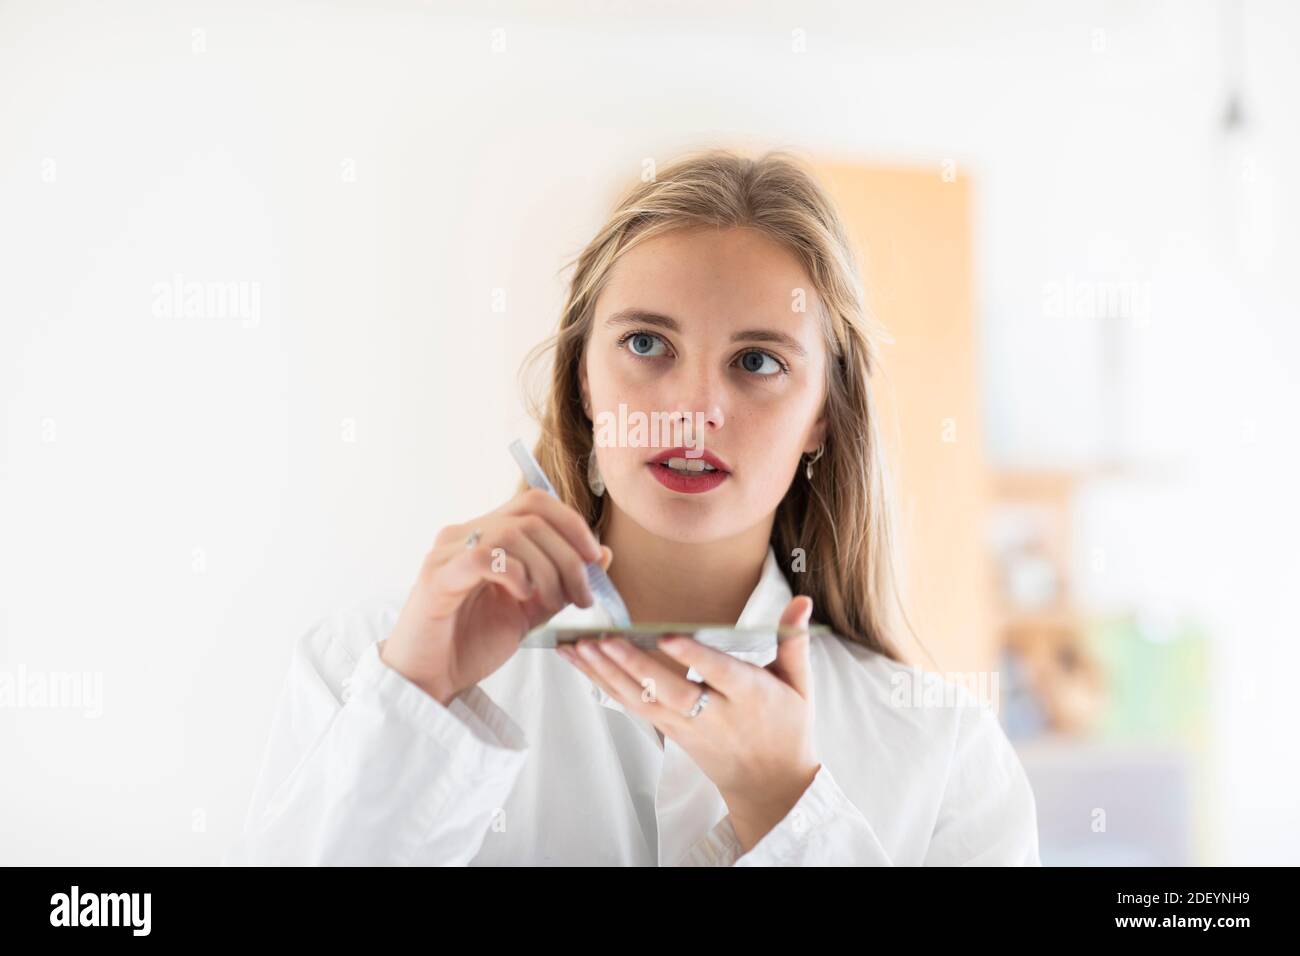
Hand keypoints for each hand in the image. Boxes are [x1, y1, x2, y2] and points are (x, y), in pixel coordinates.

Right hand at [380, 488, 611, 705]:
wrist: (429, 679)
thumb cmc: (472, 643)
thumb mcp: (532, 610)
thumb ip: (563, 581)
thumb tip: (603, 554)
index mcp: (487, 535)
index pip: (535, 503)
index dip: (572, 523)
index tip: (595, 559)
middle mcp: (464, 534)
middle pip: (530, 514)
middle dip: (567, 553)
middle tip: (580, 595)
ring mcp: (447, 552)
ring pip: (512, 533)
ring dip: (547, 569)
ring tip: (550, 603)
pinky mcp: (436, 577)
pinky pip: (483, 557)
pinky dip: (514, 573)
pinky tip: (521, 596)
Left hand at [557, 594, 821, 853]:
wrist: (770, 786)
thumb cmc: (786, 728)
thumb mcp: (799, 686)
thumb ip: (793, 641)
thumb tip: (802, 601)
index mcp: (751, 698)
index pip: (720, 674)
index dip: (694, 656)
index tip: (668, 634)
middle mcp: (715, 715)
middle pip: (670, 691)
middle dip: (634, 664)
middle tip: (603, 638)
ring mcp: (687, 728)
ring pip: (642, 701)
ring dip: (606, 673)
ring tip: (577, 645)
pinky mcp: (669, 733)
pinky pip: (633, 707)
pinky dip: (604, 683)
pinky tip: (583, 663)